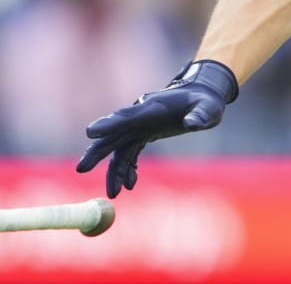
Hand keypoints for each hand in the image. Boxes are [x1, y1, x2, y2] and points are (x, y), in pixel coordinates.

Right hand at [75, 60, 238, 197]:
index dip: (108, 124)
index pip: (126, 116)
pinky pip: (129, 153)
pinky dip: (127, 169)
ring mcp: (140, 125)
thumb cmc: (206, 102)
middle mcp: (140, 116)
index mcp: (152, 107)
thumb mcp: (209, 109)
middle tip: (81, 169)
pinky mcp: (144, 133)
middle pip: (112, 134)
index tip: (90, 132)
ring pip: (118, 149)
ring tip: (114, 194)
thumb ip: (200, 116)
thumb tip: (192, 124)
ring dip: (114, 171)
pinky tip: (130, 185)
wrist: (202, 96)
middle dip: (97, 152)